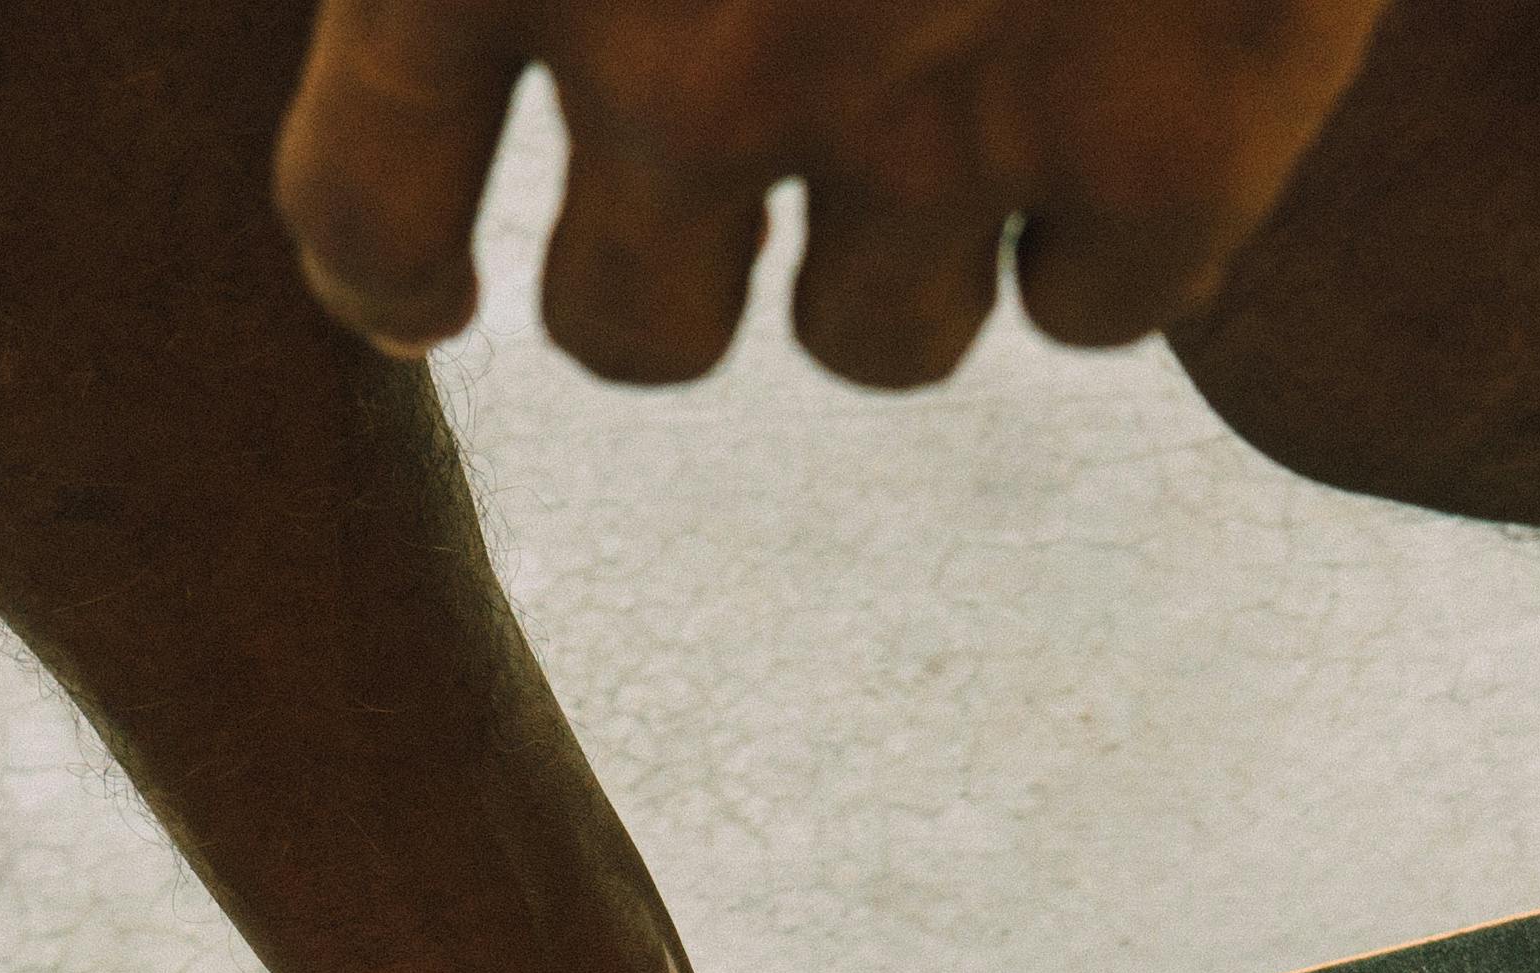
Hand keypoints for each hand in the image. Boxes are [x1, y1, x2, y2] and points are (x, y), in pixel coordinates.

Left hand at [275, 0, 1395, 389]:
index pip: (367, 214)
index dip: (397, 266)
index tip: (435, 286)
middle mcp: (690, 66)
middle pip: (632, 330)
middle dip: (673, 262)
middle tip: (744, 147)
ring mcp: (936, 127)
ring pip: (876, 338)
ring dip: (896, 245)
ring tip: (960, 84)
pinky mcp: (1172, 146)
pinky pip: (1102, 301)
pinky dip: (1110, 216)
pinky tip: (1129, 78)